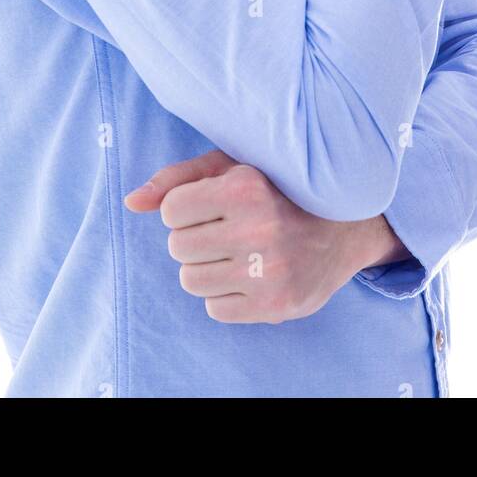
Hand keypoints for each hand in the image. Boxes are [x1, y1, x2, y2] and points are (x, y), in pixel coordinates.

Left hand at [123, 149, 405, 323]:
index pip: (172, 210)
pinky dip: (225, 295)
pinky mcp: (276, 304)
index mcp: (246, 185)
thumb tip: (131, 203)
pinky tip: (249, 275)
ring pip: (191, 280)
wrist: (346, 228)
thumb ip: (178, 179)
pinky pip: (214, 308)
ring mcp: (269, 269)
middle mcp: (258, 226)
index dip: (185, 209)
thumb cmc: (276, 189)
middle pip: (178, 247)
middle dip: (194, 239)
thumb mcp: (232, 168)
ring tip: (237, 252)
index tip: (210, 206)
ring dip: (206, 268)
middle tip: (227, 229)